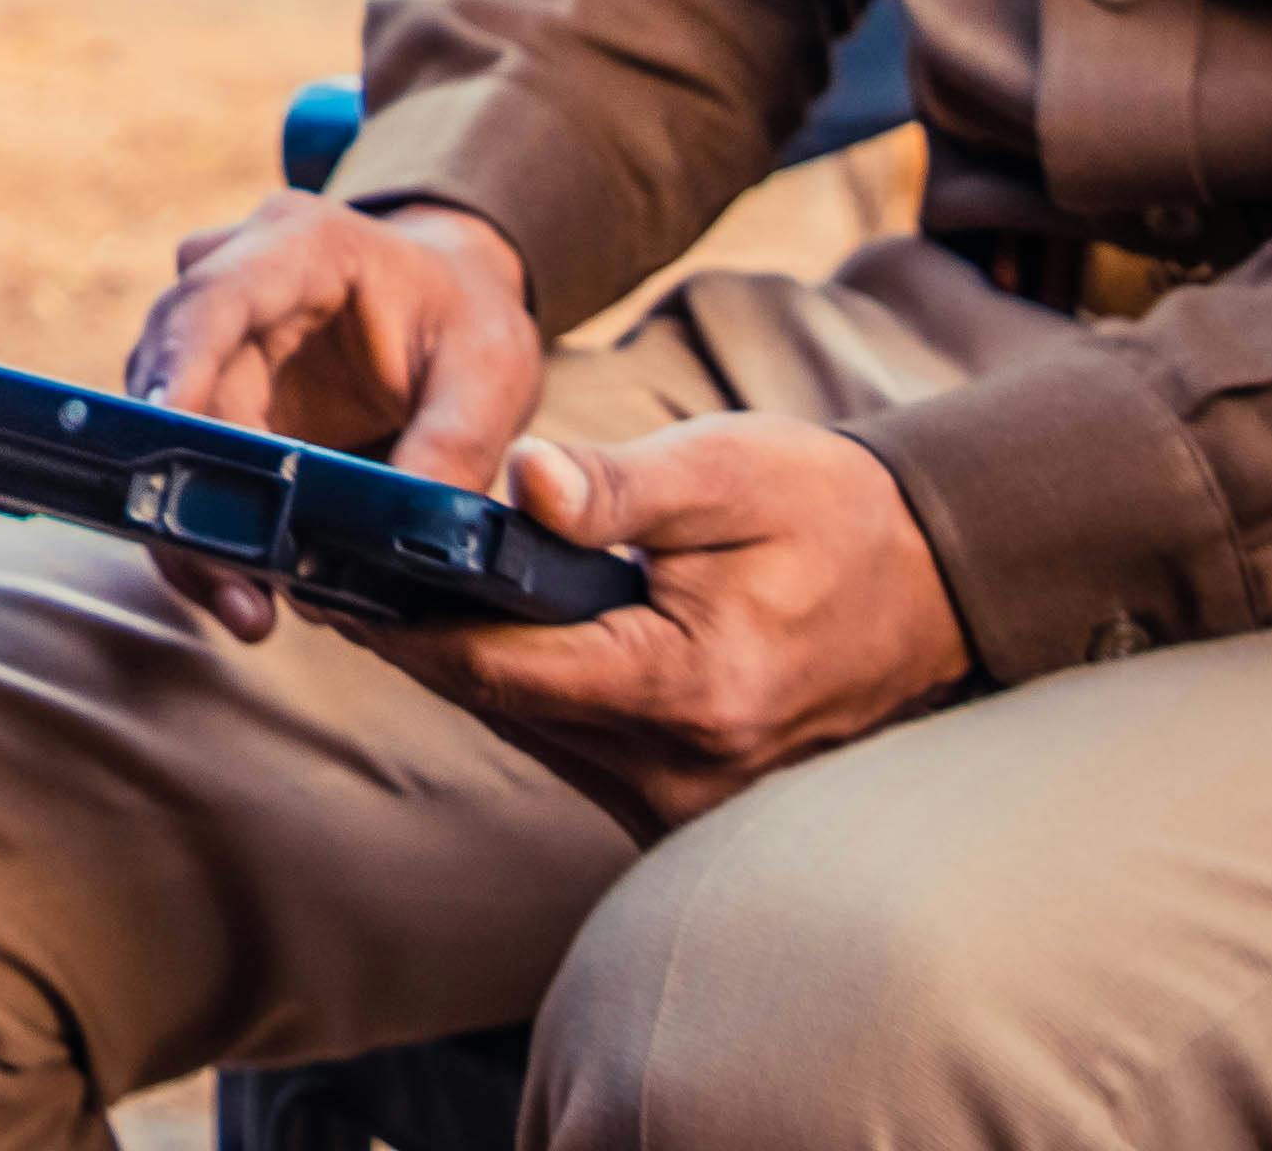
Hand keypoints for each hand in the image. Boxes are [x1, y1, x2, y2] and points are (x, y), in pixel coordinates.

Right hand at [121, 196, 543, 642]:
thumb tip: (409, 532)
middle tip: (238, 582)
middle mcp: (230, 280)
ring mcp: (210, 342)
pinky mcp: (210, 400)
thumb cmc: (467, 321)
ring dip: (192, 526)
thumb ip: (456, 444)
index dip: (179, 366)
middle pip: (171, 382)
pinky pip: (184, 468)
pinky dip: (209, 534)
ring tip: (251, 610)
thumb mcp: (491, 372)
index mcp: (300, 245)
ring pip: (160, 435)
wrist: (449, 309)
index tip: (165, 436)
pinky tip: (249, 595)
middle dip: (187, 486)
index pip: (213, 300)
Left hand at [362, 415, 968, 832]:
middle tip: (336, 581)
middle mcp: (689, 767)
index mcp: (693, 686)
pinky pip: (581, 752)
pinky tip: (485, 637)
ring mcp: (695, 801)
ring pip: (538, 737)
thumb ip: (617, 486)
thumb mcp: (727, 470)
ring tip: (387, 599)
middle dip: (424, 647)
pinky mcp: (695, 802)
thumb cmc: (829, 510)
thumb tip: (518, 481)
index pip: (510, 672)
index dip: (415, 630)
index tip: (342, 586)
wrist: (935, 580)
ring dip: (470, 674)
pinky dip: (529, 697)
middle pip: (511, 711)